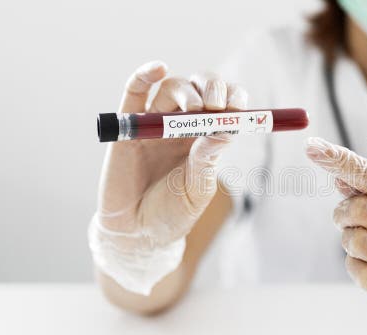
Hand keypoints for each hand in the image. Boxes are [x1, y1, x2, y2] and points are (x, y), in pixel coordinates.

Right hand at [89, 61, 247, 294]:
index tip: (239, 107)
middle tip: (217, 104)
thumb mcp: (197, 189)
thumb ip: (208, 160)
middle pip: (199, 88)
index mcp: (205, 137)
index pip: (224, 105)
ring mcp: (154, 124)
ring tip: (195, 108)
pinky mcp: (127, 127)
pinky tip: (158, 68)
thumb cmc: (171, 214)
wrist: (137, 236)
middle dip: (212, 88)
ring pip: (171, 87)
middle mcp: (181, 125)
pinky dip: (143, 75)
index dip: (234, 98)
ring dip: (186, 90)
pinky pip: (133, 93)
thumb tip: (227, 130)